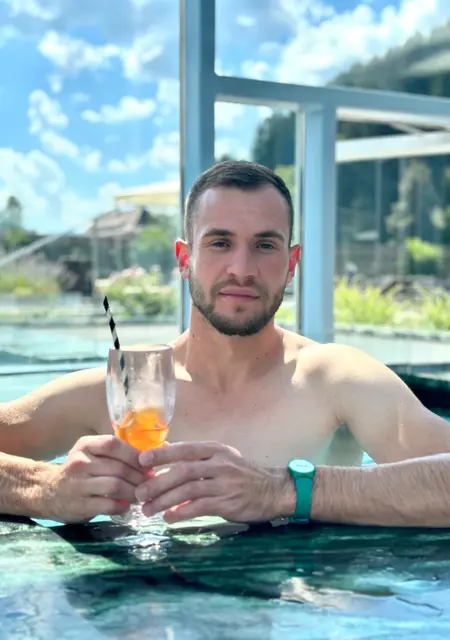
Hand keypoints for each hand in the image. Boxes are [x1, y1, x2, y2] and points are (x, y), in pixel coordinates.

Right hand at [40, 435, 144, 522]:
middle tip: (149, 484)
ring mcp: (78, 484)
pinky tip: (126, 507)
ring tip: (141, 496)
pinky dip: (122, 506)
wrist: (47, 492)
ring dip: (133, 492)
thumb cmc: (79, 471)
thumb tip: (150, 458)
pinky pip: (108, 505)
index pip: (114, 444)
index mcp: (85, 445)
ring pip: (115, 486)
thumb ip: (114, 452)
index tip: (148, 465)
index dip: (135, 455)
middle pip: (118, 468)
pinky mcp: (79, 505)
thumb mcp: (90, 454)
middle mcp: (80, 462)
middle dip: (139, 477)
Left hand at [135, 441, 294, 523]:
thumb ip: (196, 457)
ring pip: (188, 490)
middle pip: (182, 471)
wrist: (272, 490)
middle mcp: (219, 463)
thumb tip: (164, 453)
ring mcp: (224, 483)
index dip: (162, 454)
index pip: (184, 449)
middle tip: (138, 493)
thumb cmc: (241, 474)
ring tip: (148, 510)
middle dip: (157, 483)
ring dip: (164, 501)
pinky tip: (168, 518)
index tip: (141, 461)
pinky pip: (199, 507)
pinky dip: (181, 512)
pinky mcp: (228, 503)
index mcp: (215, 449)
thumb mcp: (221, 458)